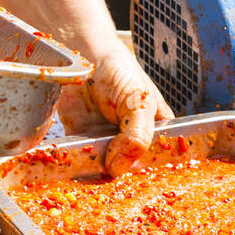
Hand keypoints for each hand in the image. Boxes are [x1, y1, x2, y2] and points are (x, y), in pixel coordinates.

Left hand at [57, 45, 174, 175]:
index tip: (140, 177)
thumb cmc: (120, 72)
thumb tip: (119, 169)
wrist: (83, 57)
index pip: (157, 158)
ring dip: (98, 174)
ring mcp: (107, 142)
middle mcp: (132, 139)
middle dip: (122, 175)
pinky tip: (77, 171)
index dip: (149, 170)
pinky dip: (77, 168)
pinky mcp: (82, 141)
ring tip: (93, 173)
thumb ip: (137, 137)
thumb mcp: (140, 103)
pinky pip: (81, 161)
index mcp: (155, 130)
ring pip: (105, 168)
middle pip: (130, 167)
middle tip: (113, 175)